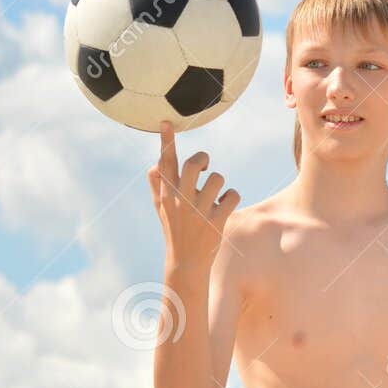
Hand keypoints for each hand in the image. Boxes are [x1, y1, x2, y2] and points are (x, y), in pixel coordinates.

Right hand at [148, 119, 240, 272]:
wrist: (186, 264)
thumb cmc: (174, 231)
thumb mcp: (162, 210)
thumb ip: (158, 185)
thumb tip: (155, 164)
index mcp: (167, 194)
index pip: (166, 164)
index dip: (166, 142)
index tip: (167, 123)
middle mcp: (181, 201)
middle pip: (193, 165)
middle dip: (202, 159)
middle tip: (204, 165)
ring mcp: (199, 211)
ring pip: (217, 178)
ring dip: (220, 184)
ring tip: (214, 197)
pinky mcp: (217, 221)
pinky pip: (232, 195)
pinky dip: (231, 198)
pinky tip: (224, 208)